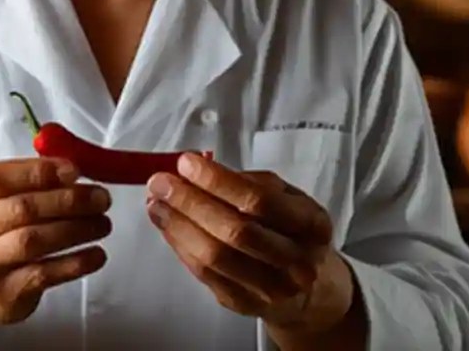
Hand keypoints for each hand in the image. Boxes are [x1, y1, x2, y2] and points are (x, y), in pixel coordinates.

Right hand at [0, 158, 111, 348]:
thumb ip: (22, 180)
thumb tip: (71, 168)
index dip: (38, 172)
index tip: (73, 170)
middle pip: (20, 209)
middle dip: (67, 200)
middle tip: (100, 197)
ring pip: (33, 241)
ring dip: (76, 229)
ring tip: (102, 222)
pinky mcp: (2, 296)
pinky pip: (45, 275)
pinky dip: (76, 262)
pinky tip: (97, 254)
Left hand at [144, 153, 354, 336]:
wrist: (310, 289)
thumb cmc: (292, 232)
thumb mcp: (287, 197)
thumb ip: (249, 181)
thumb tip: (198, 169)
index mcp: (311, 225)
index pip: (259, 201)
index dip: (218, 181)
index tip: (187, 164)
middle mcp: (296, 262)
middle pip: (234, 230)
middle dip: (190, 202)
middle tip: (161, 182)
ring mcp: (271, 288)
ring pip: (214, 256)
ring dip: (177, 225)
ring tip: (156, 202)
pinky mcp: (244, 304)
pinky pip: (204, 273)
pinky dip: (180, 245)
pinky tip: (167, 225)